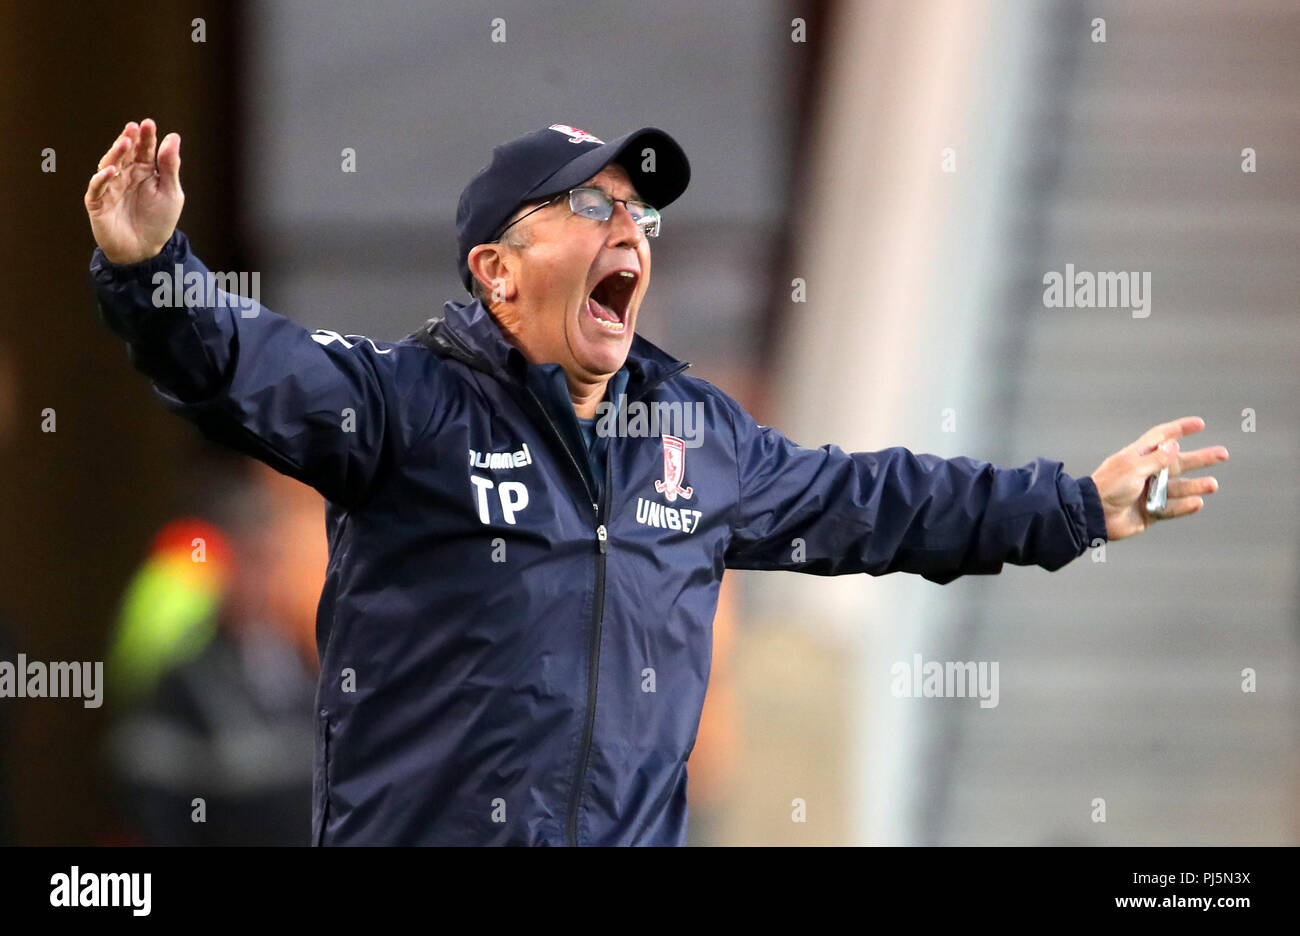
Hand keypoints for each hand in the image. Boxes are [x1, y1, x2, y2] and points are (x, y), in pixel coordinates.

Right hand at [84, 118, 183, 264]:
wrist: (144, 251)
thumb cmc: (158, 221)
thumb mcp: (170, 193)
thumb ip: (169, 167)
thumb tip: (173, 137)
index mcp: (143, 171)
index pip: (144, 150)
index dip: (146, 137)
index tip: (149, 124)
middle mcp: (125, 175)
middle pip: (125, 153)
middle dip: (129, 140)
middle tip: (134, 128)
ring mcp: (110, 188)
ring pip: (109, 165)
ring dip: (116, 154)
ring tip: (125, 143)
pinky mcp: (98, 202)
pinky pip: (97, 188)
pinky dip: (102, 179)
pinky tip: (112, 170)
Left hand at [1090, 416, 1227, 540]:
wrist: (1094, 514)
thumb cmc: (1108, 486)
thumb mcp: (1133, 468)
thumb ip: (1156, 459)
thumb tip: (1175, 444)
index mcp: (1138, 456)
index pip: (1162, 437)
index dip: (1180, 429)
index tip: (1199, 424)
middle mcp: (1146, 472)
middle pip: (1178, 462)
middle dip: (1201, 458)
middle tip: (1223, 454)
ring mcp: (1149, 492)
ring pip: (1178, 487)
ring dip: (1195, 485)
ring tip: (1212, 485)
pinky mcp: (1150, 511)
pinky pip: (1171, 508)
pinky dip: (1184, 506)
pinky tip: (1197, 502)